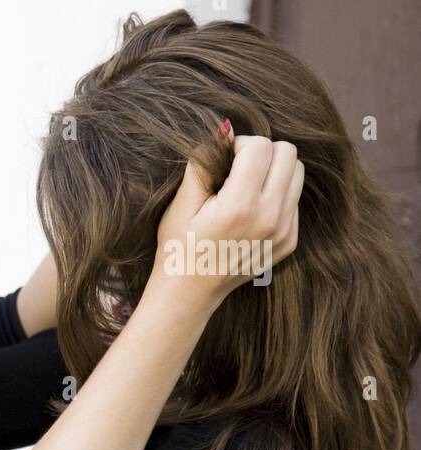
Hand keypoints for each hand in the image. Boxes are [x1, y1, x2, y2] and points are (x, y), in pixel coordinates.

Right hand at [151, 130, 303, 309]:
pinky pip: (294, 199)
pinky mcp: (290, 241)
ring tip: (245, 187)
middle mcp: (270, 219)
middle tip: (237, 169)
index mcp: (241, 207)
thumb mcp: (181, 204)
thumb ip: (203, 163)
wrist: (189, 293)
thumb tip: (224, 129)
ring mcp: (284, 232)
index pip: (261, 148)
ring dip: (273, 171)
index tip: (223, 158)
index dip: (239, 144)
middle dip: (262, 153)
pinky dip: (275, 194)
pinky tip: (249, 211)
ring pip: (297, 173)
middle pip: (289, 155)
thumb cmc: (178, 247)